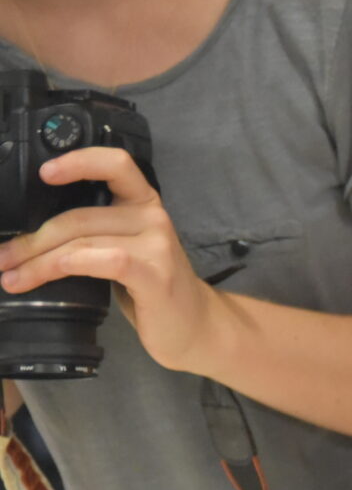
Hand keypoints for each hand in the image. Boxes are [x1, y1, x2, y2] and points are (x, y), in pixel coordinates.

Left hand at [0, 147, 226, 372]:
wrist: (195, 327)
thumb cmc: (152, 289)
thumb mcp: (125, 248)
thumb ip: (94, 231)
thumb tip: (31, 230)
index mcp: (144, 204)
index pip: (116, 165)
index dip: (79, 161)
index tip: (44, 173)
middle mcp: (153, 218)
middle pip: (77, 216)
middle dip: (31, 239)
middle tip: (3, 257)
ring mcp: (157, 246)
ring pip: (79, 241)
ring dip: (36, 260)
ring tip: (11, 276)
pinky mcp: (154, 276)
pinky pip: (98, 261)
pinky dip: (60, 268)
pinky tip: (39, 279)